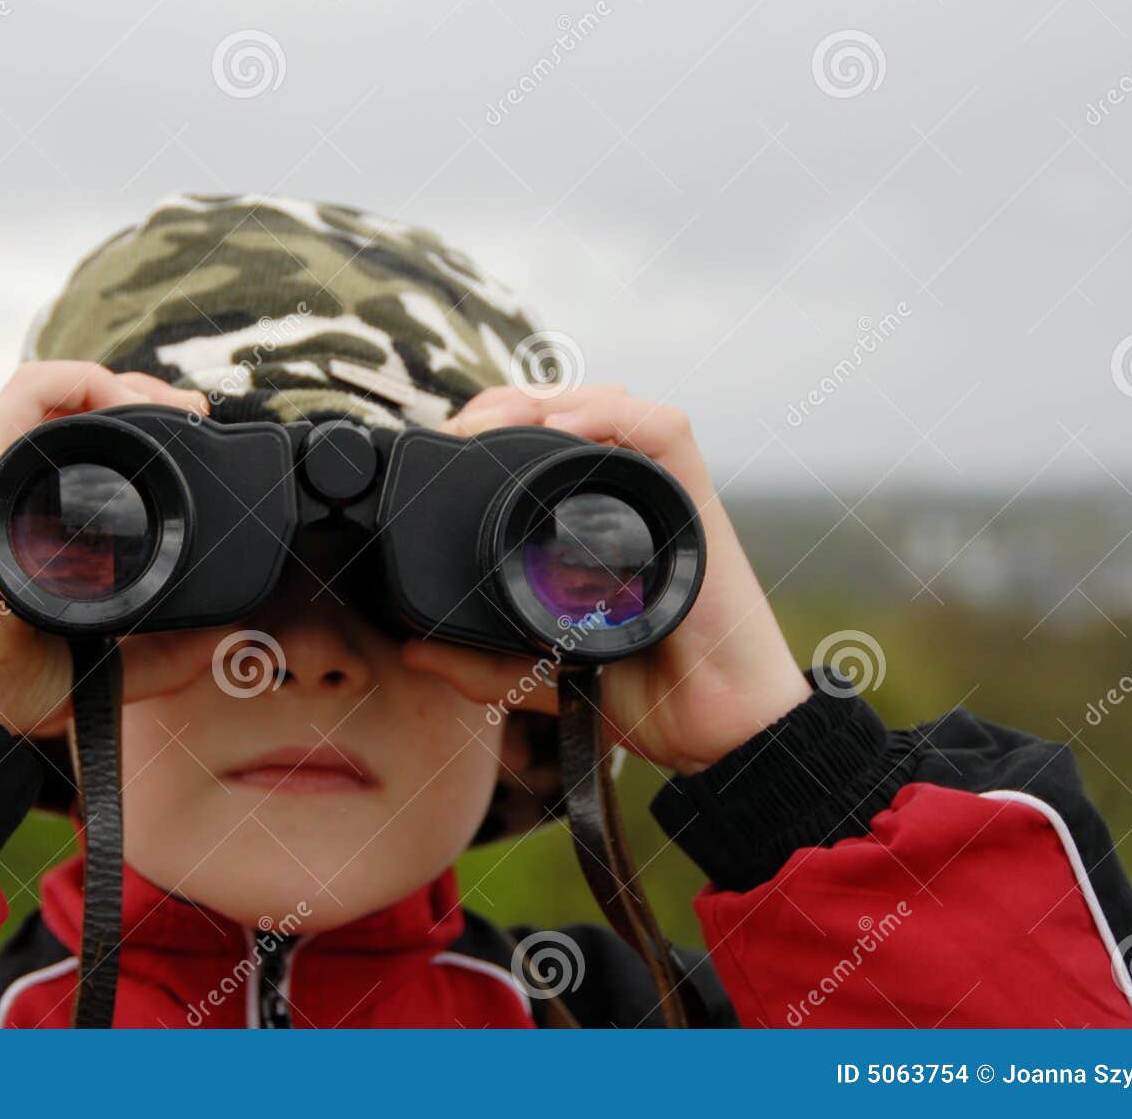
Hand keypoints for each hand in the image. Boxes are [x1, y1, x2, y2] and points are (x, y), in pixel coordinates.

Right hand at [0, 361, 219, 736]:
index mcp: (5, 517)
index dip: (131, 434)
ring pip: (51, 390)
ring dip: (121, 385)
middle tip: (193, 418)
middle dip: (135, 400)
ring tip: (174, 406)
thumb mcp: (101, 654)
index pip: (67, 447)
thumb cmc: (6, 681)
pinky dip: (89, 382)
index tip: (189, 443)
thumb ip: (156, 646)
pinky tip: (131, 404)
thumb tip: (223, 639)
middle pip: (63, 411)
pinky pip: (31, 388)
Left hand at [402, 385, 811, 773]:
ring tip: (501, 419)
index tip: (448, 442)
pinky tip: (564, 428)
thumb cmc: (647, 695)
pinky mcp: (696, 507)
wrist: (715, 734)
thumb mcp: (544, 673)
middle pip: (573, 410)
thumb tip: (415, 651)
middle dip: (512, 403)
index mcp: (592, 526)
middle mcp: (628, 501)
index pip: (545, 441)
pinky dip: (613, 416)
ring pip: (614, 405)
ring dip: (553, 398)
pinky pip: (666, 433)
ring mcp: (663, 500)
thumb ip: (485, 664)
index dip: (495, 425)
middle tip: (465, 428)